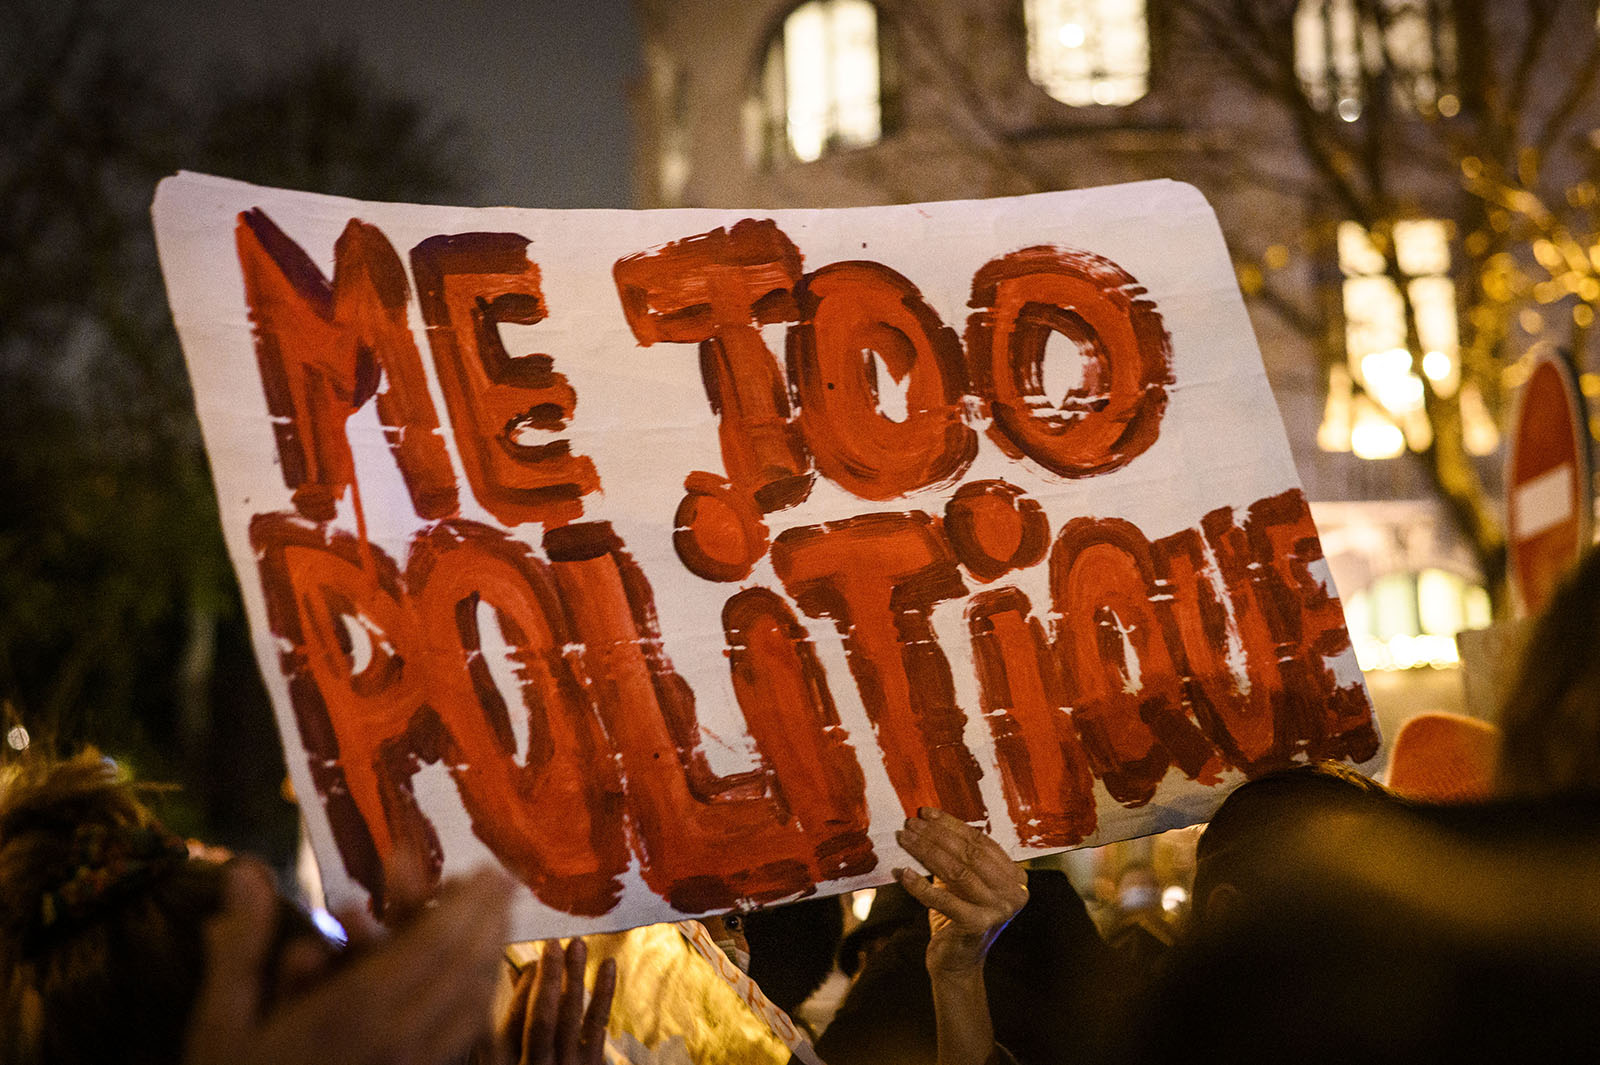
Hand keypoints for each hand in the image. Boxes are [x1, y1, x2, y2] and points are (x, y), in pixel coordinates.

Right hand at [184, 858, 513, 1064]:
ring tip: (501, 917)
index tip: (486, 869)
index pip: (427, 947)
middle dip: (488, 917)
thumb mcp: (222, 1022)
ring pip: (470, 1002)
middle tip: (506, 880)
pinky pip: (461, 1035)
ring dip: (491, 951)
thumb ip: (241, 947)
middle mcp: (392, 1039)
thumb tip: (244, 870)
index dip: (464, 904)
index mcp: (350, 1013)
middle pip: (461, 968)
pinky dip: (479, 996)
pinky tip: (481, 976)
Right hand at [496, 939, 616, 1064]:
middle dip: (548, 978)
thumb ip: (498, 1038)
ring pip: (571, 1017)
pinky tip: (608, 965)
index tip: (531, 962)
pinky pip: (598, 1026)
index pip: (510, 1025)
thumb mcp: (502, 1062)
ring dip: (575, 977)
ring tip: (578, 944)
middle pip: (542, 1018)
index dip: (521, 991)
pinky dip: (604, 994)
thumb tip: (506, 988)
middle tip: (553, 943)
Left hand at [894, 807, 1028, 975]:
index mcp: (1015, 876)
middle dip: (937, 835)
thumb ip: (958, 855)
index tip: (926, 814)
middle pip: (970, 854)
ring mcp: (998, 910)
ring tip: (905, 840)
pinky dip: (920, 886)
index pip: (981, 842)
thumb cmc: (957, 916)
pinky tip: (904, 873)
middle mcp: (1014, 892)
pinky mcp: (977, 926)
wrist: (957, 962)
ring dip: (926, 852)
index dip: (952, 825)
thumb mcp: (963, 882)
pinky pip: (944, 899)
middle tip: (911, 824)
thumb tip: (927, 822)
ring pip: (957, 872)